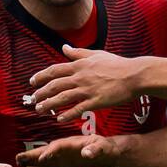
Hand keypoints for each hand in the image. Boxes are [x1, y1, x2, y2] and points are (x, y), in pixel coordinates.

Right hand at [17, 134, 125, 166]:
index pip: (57, 146)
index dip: (49, 152)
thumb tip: (86, 154)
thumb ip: (94, 150)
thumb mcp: (103, 147)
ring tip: (19, 164)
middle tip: (18, 158)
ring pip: (46, 160)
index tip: (41, 159)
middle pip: (46, 151)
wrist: (110, 154)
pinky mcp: (67, 166)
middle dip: (33, 155)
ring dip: (33, 162)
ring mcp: (64, 158)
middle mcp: (65, 150)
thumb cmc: (107, 148)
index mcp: (72, 143)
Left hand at [28, 46, 143, 120]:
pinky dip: (67, 114)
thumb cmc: (117, 65)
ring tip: (39, 110)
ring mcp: (87, 90)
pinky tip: (59, 119)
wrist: (134, 75)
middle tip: (32, 101)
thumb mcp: (96, 54)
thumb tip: (64, 48)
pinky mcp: (96, 101)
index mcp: (79, 65)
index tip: (32, 82)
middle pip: (54, 85)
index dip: (41, 76)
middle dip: (41, 93)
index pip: (54, 70)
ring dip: (49, 105)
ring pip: (62, 98)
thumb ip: (78, 53)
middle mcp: (80, 77)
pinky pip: (78, 109)